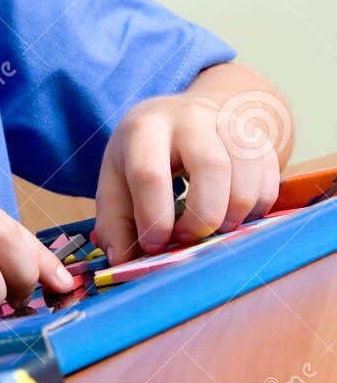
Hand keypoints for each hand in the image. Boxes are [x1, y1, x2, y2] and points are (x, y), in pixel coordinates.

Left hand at [94, 90, 283, 265]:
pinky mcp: (258, 138)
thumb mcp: (116, 182)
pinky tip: (235, 216)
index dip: (154, 218)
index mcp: (145, 128)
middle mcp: (190, 118)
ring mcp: (229, 124)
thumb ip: (114, 224)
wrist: (182, 118)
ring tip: (214, 230)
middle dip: (203, 216)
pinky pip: (269, 177)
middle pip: (211, 166)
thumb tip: (122, 263)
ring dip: (234, 213)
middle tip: (189, 239)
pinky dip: (257, 207)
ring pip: (247, 170)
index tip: (154, 245)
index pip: (150, 174)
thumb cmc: (144, 157)